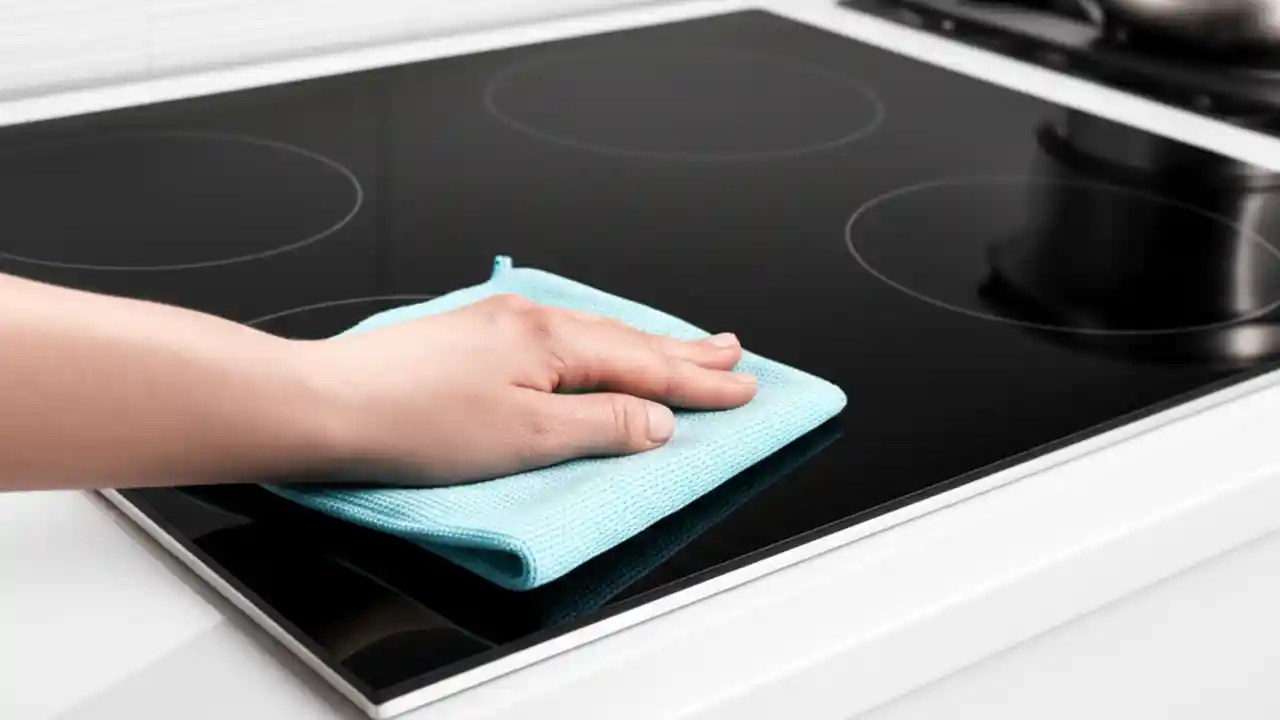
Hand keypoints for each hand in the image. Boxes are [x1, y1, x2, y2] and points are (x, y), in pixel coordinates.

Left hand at [302, 294, 756, 483]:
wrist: (328, 406)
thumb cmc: (417, 425)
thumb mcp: (529, 439)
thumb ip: (603, 426)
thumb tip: (660, 422)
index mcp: (553, 343)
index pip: (647, 366)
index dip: (700, 381)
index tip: (744, 387)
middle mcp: (531, 322)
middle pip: (628, 339)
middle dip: (684, 351)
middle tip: (732, 353)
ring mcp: (499, 324)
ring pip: (594, 334)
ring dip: (644, 344)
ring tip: (681, 347)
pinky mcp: (472, 336)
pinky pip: (559, 334)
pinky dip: (598, 344)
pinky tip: (596, 343)